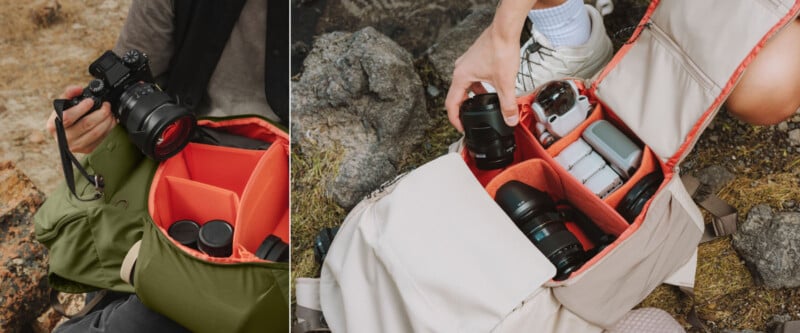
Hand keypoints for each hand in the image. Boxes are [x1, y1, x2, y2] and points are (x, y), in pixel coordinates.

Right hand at [46, 85, 116, 153]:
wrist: (67, 133)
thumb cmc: (65, 116)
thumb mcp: (62, 105)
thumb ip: (68, 93)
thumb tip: (78, 89)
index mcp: (53, 125)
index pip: (67, 117)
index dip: (81, 108)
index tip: (90, 101)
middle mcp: (63, 138)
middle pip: (86, 124)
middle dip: (100, 113)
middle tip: (106, 106)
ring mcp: (76, 146)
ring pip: (96, 132)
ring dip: (107, 120)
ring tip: (109, 112)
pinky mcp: (87, 149)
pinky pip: (101, 139)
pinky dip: (109, 128)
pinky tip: (110, 121)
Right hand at [445, 0, 535, 131]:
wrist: (505, 30)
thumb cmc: (501, 50)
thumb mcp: (505, 83)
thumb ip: (507, 104)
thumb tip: (510, 120)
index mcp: (461, 77)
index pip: (451, 104)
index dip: (455, 120)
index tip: (462, 128)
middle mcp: (459, 69)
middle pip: (456, 96)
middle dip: (464, 109)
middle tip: (471, 120)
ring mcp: (466, 63)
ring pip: (465, 86)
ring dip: (472, 97)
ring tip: (483, 105)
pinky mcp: (474, 59)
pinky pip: (471, 77)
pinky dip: (478, 86)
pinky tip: (490, 89)